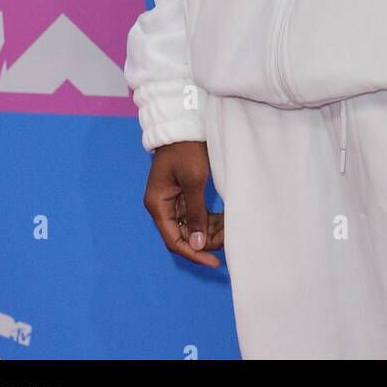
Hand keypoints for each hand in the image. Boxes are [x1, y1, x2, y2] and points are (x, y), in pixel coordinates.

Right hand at [142, 140, 223, 267]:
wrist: (185, 124)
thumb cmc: (187, 149)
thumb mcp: (194, 181)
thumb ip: (195, 214)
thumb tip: (197, 244)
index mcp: (158, 204)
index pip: (174, 240)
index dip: (194, 253)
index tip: (214, 262)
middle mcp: (161, 206)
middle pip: (183, 235)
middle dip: (205, 240)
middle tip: (228, 239)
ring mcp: (171, 200)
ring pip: (191, 226)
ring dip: (209, 230)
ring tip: (229, 228)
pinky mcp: (182, 193)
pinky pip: (194, 214)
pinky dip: (208, 219)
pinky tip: (224, 219)